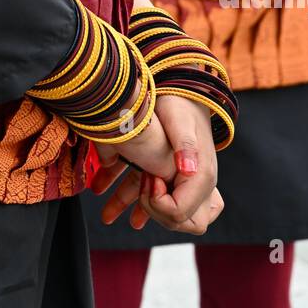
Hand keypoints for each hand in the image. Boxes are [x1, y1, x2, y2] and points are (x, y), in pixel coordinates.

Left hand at [91, 98, 221, 235]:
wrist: (181, 86)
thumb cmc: (179, 102)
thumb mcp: (179, 120)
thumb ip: (185, 144)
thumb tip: (188, 170)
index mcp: (201, 176)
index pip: (180, 213)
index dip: (159, 204)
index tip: (149, 181)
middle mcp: (196, 182)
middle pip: (179, 221)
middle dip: (154, 212)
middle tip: (141, 189)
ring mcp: (184, 180)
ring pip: (163, 210)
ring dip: (135, 210)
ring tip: (106, 215)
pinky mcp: (169, 173)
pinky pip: (154, 195)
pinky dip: (132, 200)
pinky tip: (109, 196)